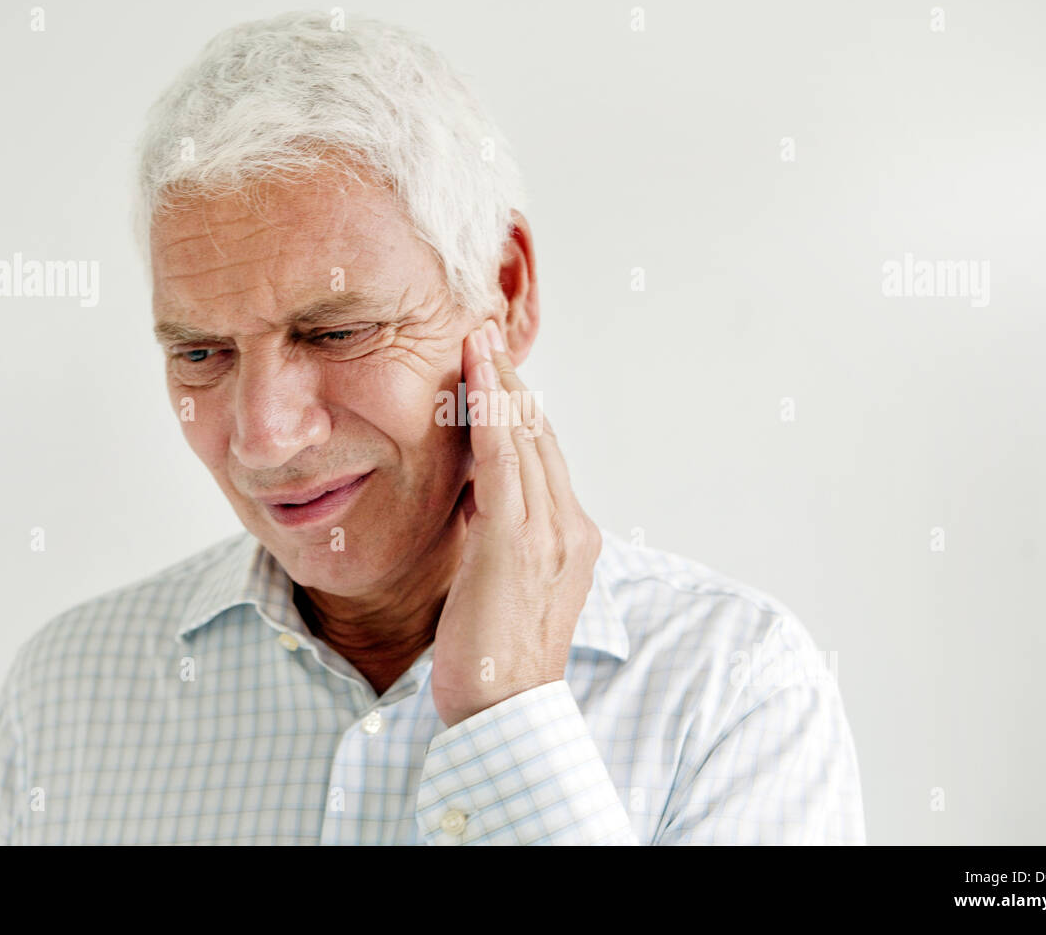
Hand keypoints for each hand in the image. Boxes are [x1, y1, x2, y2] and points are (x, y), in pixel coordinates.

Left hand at [430, 318, 601, 727]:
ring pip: (528, 437)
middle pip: (541, 435)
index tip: (495, 366)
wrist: (504, 713)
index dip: (520, 407)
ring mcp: (551, 533)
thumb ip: (497, 536)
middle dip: (512, 380)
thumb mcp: (499, 583)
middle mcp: (571, 527)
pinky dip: (493, 411)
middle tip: (485, 332)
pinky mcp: (517, 542)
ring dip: (502, 381)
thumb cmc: (494, 658)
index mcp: (571, 538)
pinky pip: (505, 460)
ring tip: (479, 337)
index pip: (545, 456)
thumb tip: (474, 498)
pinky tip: (479, 374)